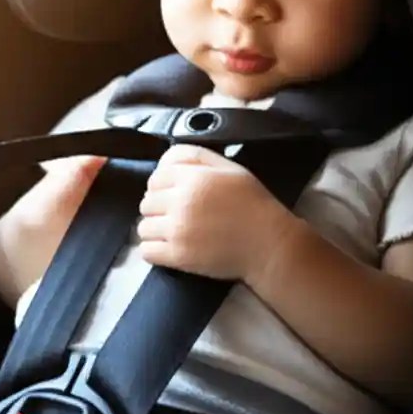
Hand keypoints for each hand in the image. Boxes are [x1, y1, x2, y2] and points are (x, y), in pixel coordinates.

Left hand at [137, 145, 295, 280]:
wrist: (269, 245)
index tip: (173, 196)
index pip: (155, 178)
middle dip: (158, 209)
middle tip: (176, 216)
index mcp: (194, 178)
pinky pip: (146, 252)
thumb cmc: (253, 204)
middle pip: (146, 203)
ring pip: (143, 228)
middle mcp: (181, 202)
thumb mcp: (230, 168)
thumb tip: (165, 159)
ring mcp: (177, 230)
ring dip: (155, 230)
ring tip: (173, 233)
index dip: (162, 187)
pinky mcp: (178, 256)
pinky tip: (169, 248)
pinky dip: (154, 251)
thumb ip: (196, 157)